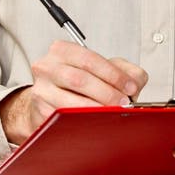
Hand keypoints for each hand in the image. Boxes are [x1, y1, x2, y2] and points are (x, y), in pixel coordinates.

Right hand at [0, 40, 147, 143]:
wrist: (49, 98)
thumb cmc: (78, 81)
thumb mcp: (102, 68)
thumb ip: (124, 69)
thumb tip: (135, 82)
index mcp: (62, 50)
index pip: (89, 60)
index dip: (113, 74)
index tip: (131, 87)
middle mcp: (47, 67)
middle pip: (80, 80)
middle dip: (107, 93)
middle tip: (124, 103)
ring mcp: (41, 90)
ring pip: (70, 103)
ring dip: (96, 110)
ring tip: (112, 114)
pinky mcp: (39, 112)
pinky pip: (63, 120)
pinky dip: (82, 123)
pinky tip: (95, 124)